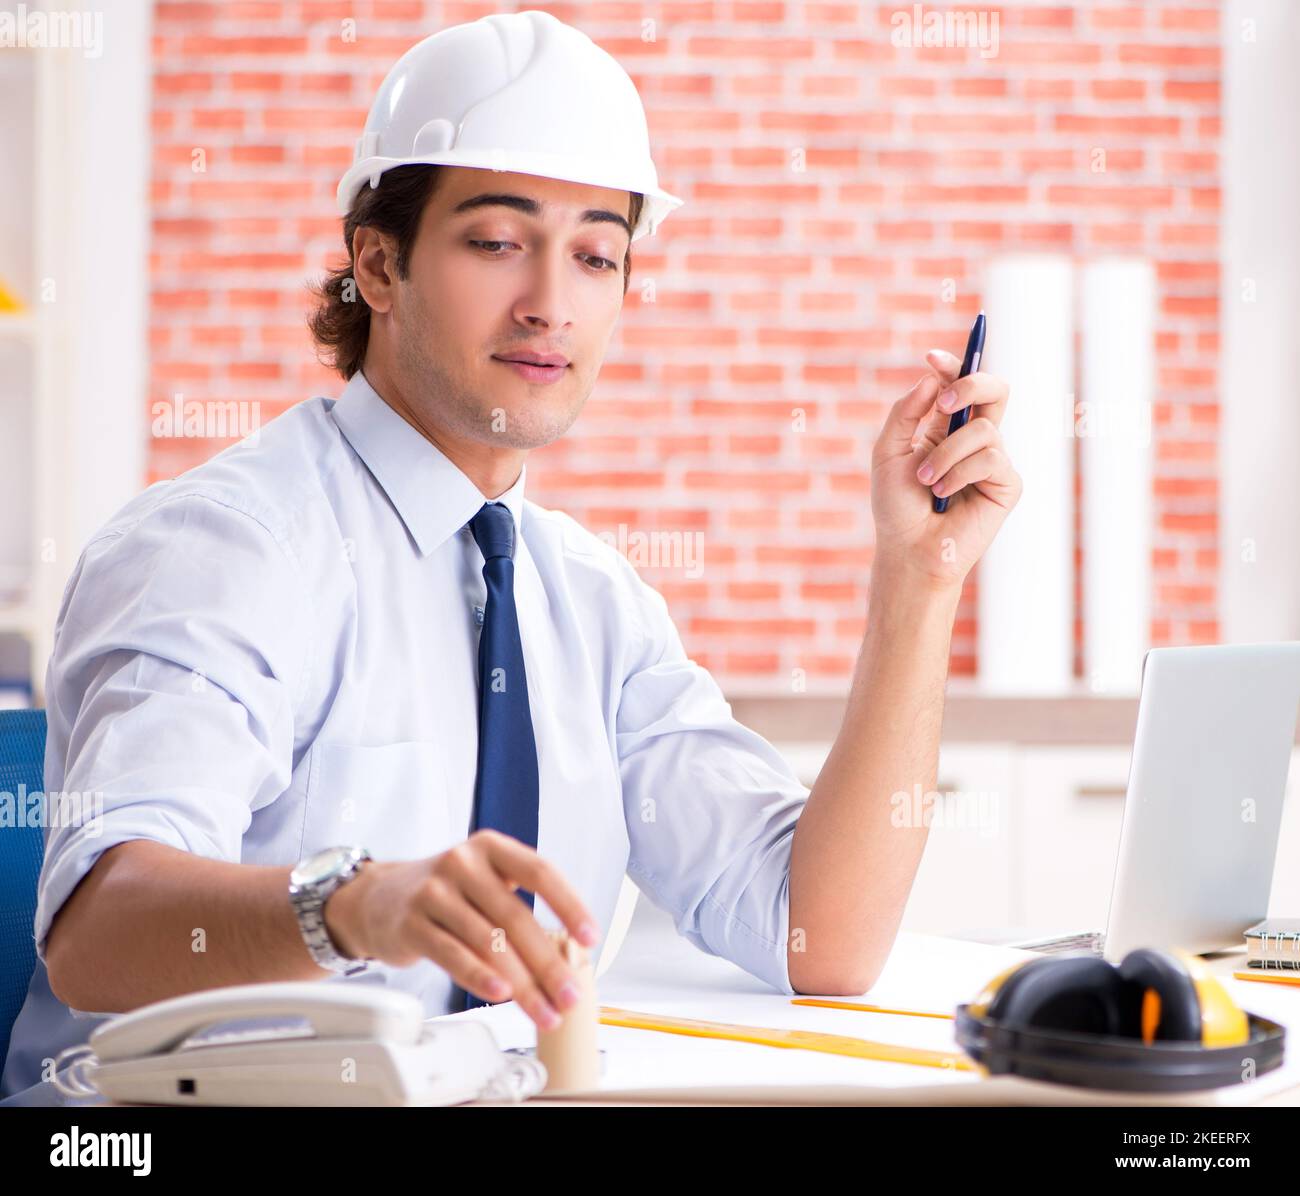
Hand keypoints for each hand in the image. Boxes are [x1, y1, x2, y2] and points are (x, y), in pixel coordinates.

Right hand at [323, 830, 600, 1029]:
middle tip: (570, 995)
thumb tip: (567, 958)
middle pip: (516, 917)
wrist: (378, 898)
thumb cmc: (447, 894)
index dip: (569, 905)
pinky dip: (480, 977)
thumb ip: (519, 907)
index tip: (591, 936)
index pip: (540, 871)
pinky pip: (452, 955)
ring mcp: (434, 892)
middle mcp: (463, 863)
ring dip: (522, 984)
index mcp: (491, 848)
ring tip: (544, 1010)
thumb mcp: (484, 882)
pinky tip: (501, 994)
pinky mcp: (412, 924)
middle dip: (549, 963)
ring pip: (488, 942)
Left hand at [869, 348, 1022, 589]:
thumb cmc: (896, 506)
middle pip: (995, 389)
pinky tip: (945, 494)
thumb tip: (931, 380)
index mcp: (946, 428)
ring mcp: (994, 460)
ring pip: (984, 429)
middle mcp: (974, 440)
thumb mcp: (888, 452)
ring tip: (927, 481)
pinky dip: (961, 473)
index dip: (953, 365)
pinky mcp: (1007, 484)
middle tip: (943, 402)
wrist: (908, 549)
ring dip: (947, 453)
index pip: (958, 385)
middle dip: (971, 383)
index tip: (932, 357)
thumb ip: (906, 413)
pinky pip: (991, 458)